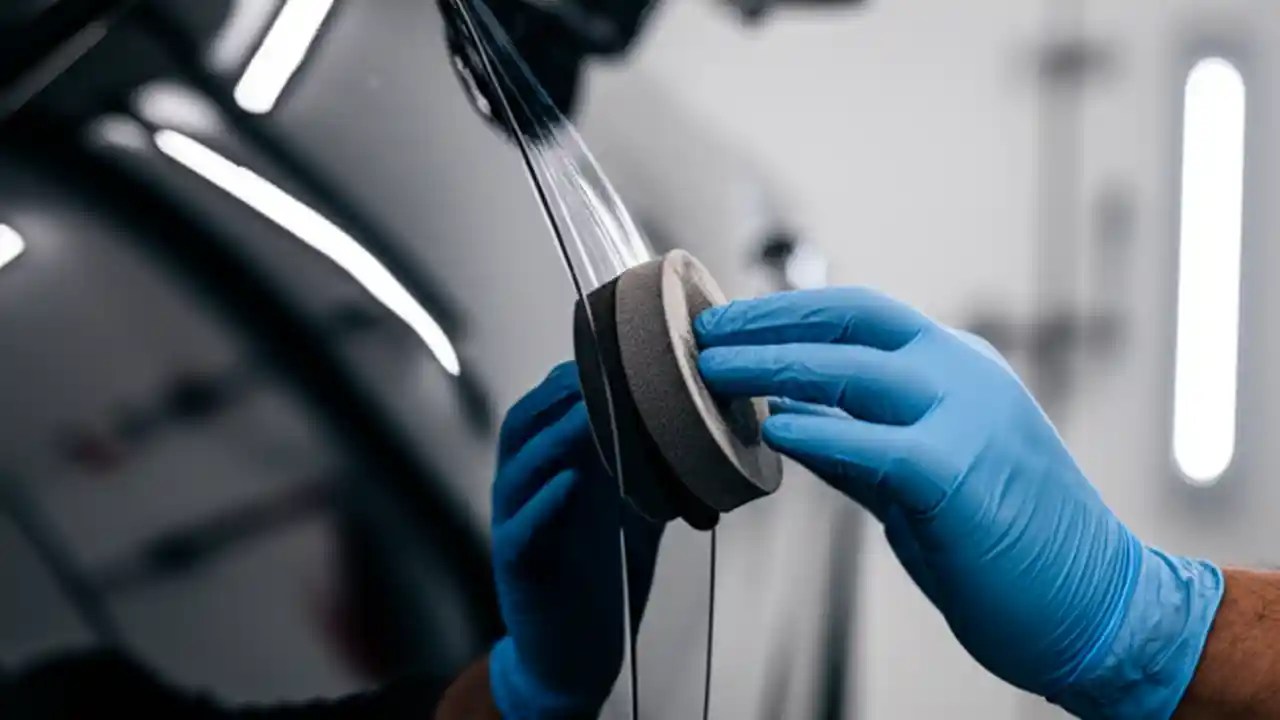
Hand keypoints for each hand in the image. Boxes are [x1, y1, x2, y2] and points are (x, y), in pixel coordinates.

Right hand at [489, 362, 663, 718]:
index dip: (574, 378)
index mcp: (552, 471)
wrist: (574, 654)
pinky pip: (520, 529)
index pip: (548, 408)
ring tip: (582, 416)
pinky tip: (568, 485)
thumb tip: (702, 436)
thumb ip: (653, 473)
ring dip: (551, 440)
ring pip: (517, 470)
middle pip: (523, 425)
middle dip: (557, 396)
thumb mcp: (634, 512)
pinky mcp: (517, 567)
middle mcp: (528, 491)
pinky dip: (542, 505)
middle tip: (596, 375)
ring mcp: (517, 527)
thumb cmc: (601, 577)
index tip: (613, 354)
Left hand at [695, 287, 1223, 718]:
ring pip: (850, 371)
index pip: (860, 314)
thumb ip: (856, 439)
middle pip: (849, 321)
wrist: (1095, 604)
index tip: (730, 323)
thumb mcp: (918, 472)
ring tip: (711, 372)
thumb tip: (782, 414)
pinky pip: (870, 444)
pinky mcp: (959, 472)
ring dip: (770, 367)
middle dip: (766, 322)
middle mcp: (965, 374)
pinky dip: (815, 432)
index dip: (788, 311)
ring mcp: (967, 416)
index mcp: (959, 365)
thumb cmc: (1003, 541)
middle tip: (703, 333)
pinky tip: (772, 430)